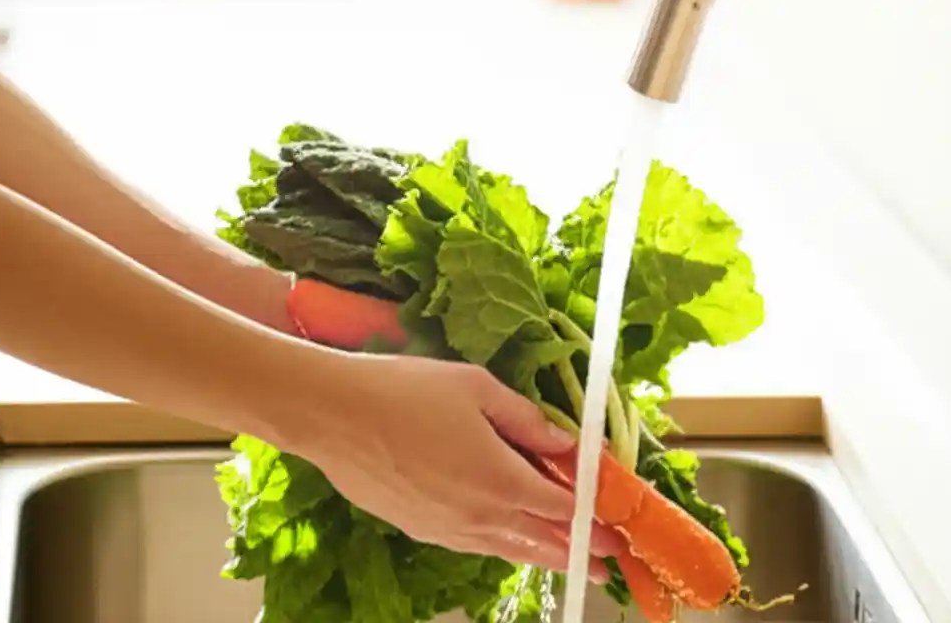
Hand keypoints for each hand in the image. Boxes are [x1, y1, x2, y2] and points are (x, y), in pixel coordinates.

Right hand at [299, 351, 623, 581]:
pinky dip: (503, 544)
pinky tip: (508, 539)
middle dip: (580, 552)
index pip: (564, 509)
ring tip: (568, 559)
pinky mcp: (421, 531)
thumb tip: (567, 444)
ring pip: (509, 549)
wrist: (332, 415)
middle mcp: (480, 515)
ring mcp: (448, 529)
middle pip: (543, 542)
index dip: (595, 520)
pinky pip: (475, 544)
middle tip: (607, 561)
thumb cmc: (405, 390)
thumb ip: (527, 420)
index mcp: (502, 480)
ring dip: (543, 554)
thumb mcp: (476, 388)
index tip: (618, 528)